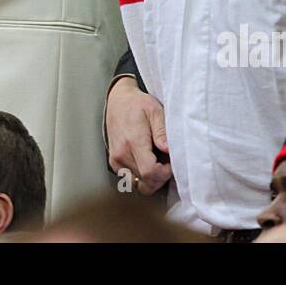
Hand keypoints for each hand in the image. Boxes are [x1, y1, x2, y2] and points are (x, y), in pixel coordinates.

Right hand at [105, 75, 171, 195]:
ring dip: (151, 179)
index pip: (150, 172)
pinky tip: (148, 162)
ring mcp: (116, 160)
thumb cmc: (137, 104)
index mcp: (133, 141)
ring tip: (158, 162)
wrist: (118, 100)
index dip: (165, 173)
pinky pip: (131, 179)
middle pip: (145, 182)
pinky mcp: (114, 162)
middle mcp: (121, 154)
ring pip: (138, 184)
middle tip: (167, 162)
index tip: (171, 163)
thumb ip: (162, 132)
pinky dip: (142, 176)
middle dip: (160, 177)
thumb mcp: (155, 111)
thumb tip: (168, 150)